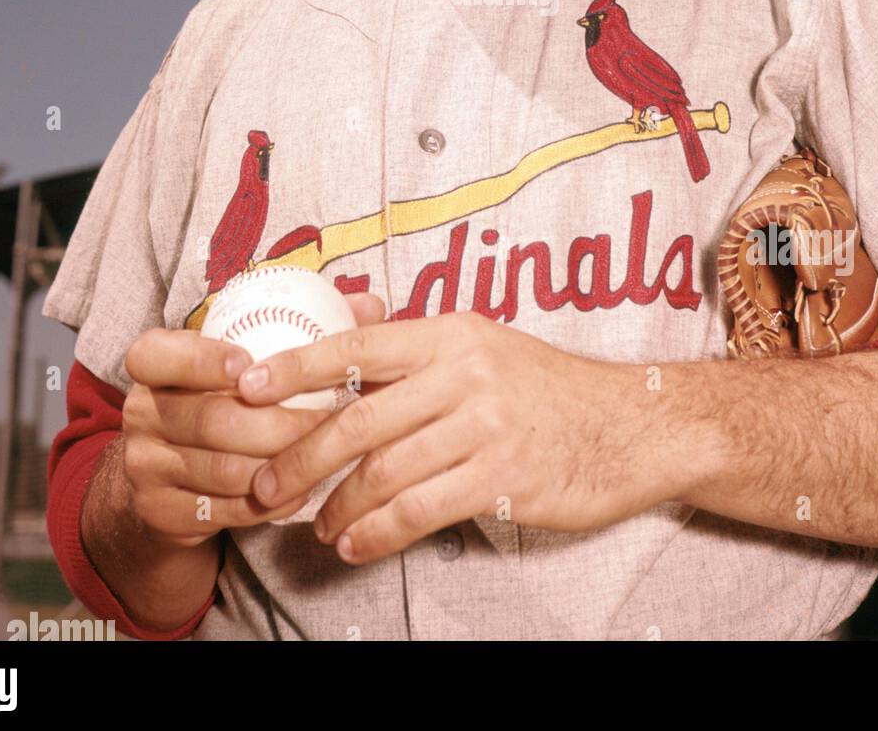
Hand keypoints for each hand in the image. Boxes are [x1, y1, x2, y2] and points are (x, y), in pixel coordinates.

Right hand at [120, 291, 386, 545]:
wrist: (174, 475)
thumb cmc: (228, 396)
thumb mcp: (251, 355)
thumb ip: (308, 323)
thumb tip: (370, 305)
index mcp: (153, 362)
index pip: (157, 355)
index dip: (200, 359)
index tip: (247, 362)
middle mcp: (140, 412)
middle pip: (213, 420)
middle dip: (280, 422)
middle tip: (331, 419)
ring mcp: (145, 466)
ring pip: (224, 468)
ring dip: (282, 464)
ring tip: (327, 454)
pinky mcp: (161, 512)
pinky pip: (223, 509)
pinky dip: (270, 502)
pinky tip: (303, 490)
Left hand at [235, 311, 671, 563]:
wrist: (632, 424)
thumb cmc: (548, 388)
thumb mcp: (487, 346)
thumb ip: (421, 353)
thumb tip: (346, 353)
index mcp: (452, 333)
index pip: (358, 345)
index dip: (297, 366)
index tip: (246, 384)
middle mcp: (465, 372)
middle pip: (359, 418)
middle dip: (301, 457)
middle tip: (266, 486)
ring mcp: (487, 425)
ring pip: (384, 471)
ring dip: (337, 506)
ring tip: (315, 525)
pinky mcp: (505, 476)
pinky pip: (421, 509)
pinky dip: (378, 532)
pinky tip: (357, 543)